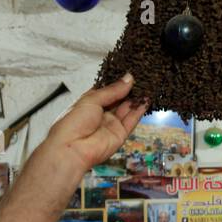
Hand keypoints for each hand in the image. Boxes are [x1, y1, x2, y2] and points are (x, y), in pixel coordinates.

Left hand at [28, 74, 146, 198]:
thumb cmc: (74, 122)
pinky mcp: (120, 134)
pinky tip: (147, 99)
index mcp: (90, 103)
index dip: (118, 82)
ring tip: (147, 85)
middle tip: (141, 77)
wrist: (73, 148)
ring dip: (137, 98)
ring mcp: (111, 124)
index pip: (107, 90)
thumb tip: (128, 79)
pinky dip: (140, 110)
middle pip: (119, 99)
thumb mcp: (92, 99)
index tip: (129, 72)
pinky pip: (132, 120)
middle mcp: (101, 113)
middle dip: (129, 89)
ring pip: (127, 109)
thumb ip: (113, 90)